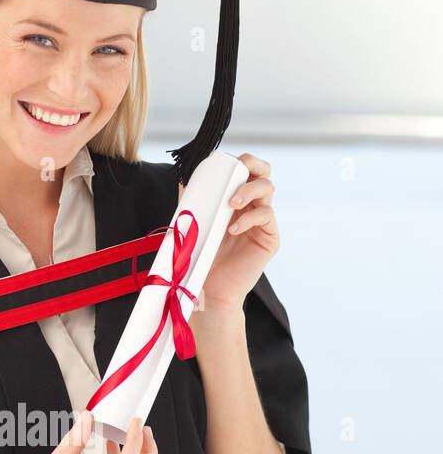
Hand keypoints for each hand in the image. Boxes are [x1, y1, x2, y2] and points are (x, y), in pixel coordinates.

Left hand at [185, 152, 278, 324]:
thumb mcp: (194, 227)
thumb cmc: (201, 260)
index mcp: (236, 200)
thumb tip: (183, 182)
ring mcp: (263, 221)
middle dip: (252, 163)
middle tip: (237, 169)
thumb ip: (193, 205)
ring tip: (231, 203)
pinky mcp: (270, 238)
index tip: (221, 163)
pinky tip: (233, 229)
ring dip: (249, 189)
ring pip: (268, 187)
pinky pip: (266, 216)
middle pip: (263, 171)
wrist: (210, 291)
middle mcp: (252, 206)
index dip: (238, 161)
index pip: (245, 170)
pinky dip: (249, 218)